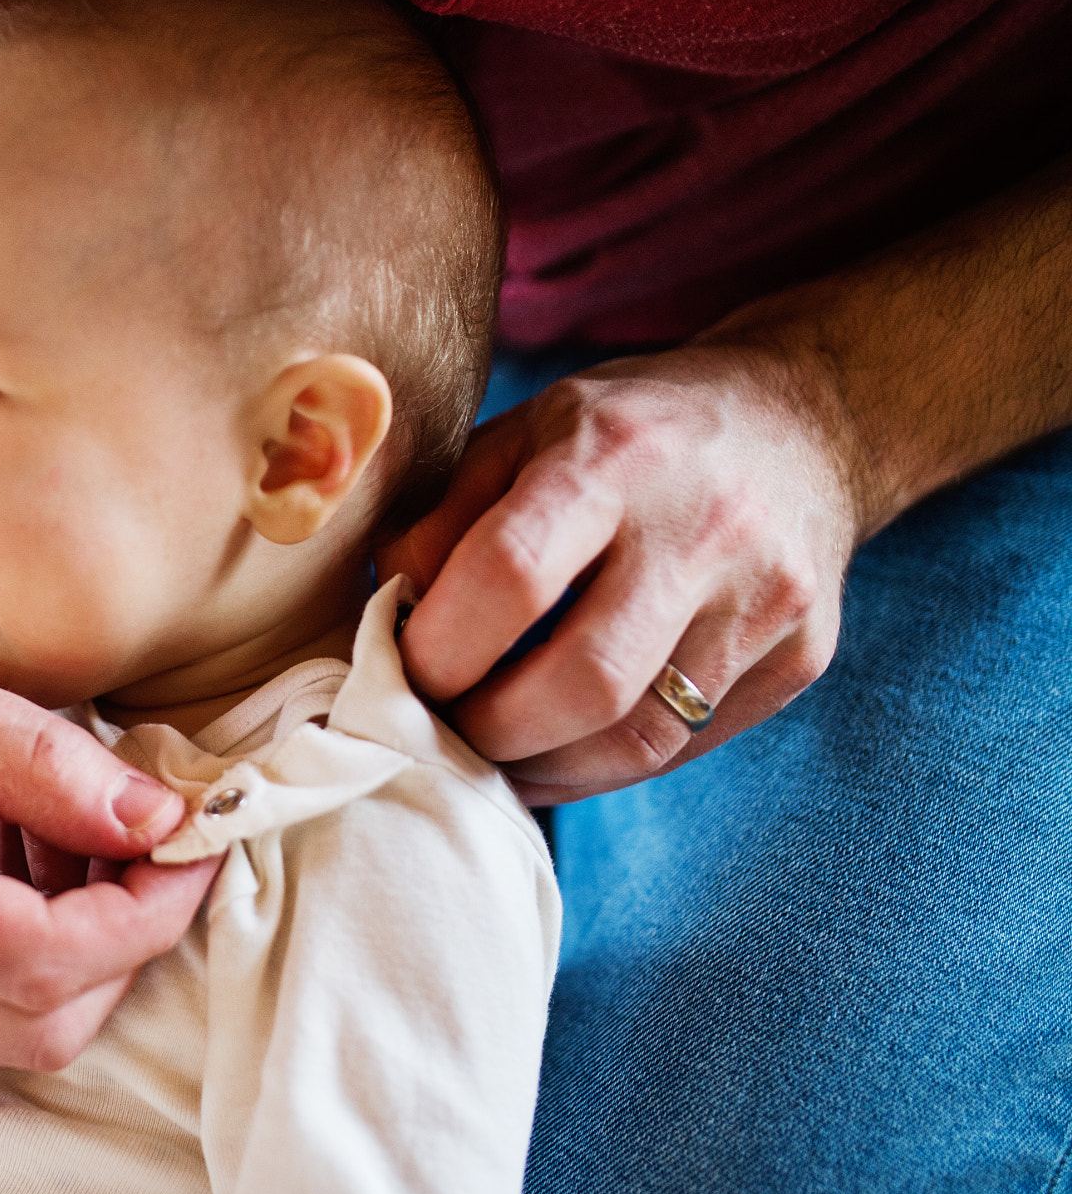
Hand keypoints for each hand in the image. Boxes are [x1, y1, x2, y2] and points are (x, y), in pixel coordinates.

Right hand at [0, 626, 215, 1069]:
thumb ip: (45, 759)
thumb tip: (160, 822)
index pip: (40, 959)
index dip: (143, 912)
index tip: (190, 842)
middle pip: (43, 1021)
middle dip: (122, 936)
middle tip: (137, 836)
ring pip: (18, 1038)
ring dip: (78, 953)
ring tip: (58, 840)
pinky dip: (26, 968)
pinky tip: (12, 877)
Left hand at [379, 343, 858, 804]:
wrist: (807, 423)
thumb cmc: (632, 433)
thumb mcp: (527, 431)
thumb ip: (445, 514)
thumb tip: (386, 612)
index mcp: (614, 455)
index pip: (511, 574)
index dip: (441, 645)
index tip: (402, 668)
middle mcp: (704, 527)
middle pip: (582, 682)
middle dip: (488, 729)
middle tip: (438, 729)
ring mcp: (765, 601)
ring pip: (637, 738)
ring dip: (540, 767)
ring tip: (486, 753)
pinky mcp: (799, 659)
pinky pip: (681, 749)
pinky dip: (598, 769)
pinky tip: (552, 754)